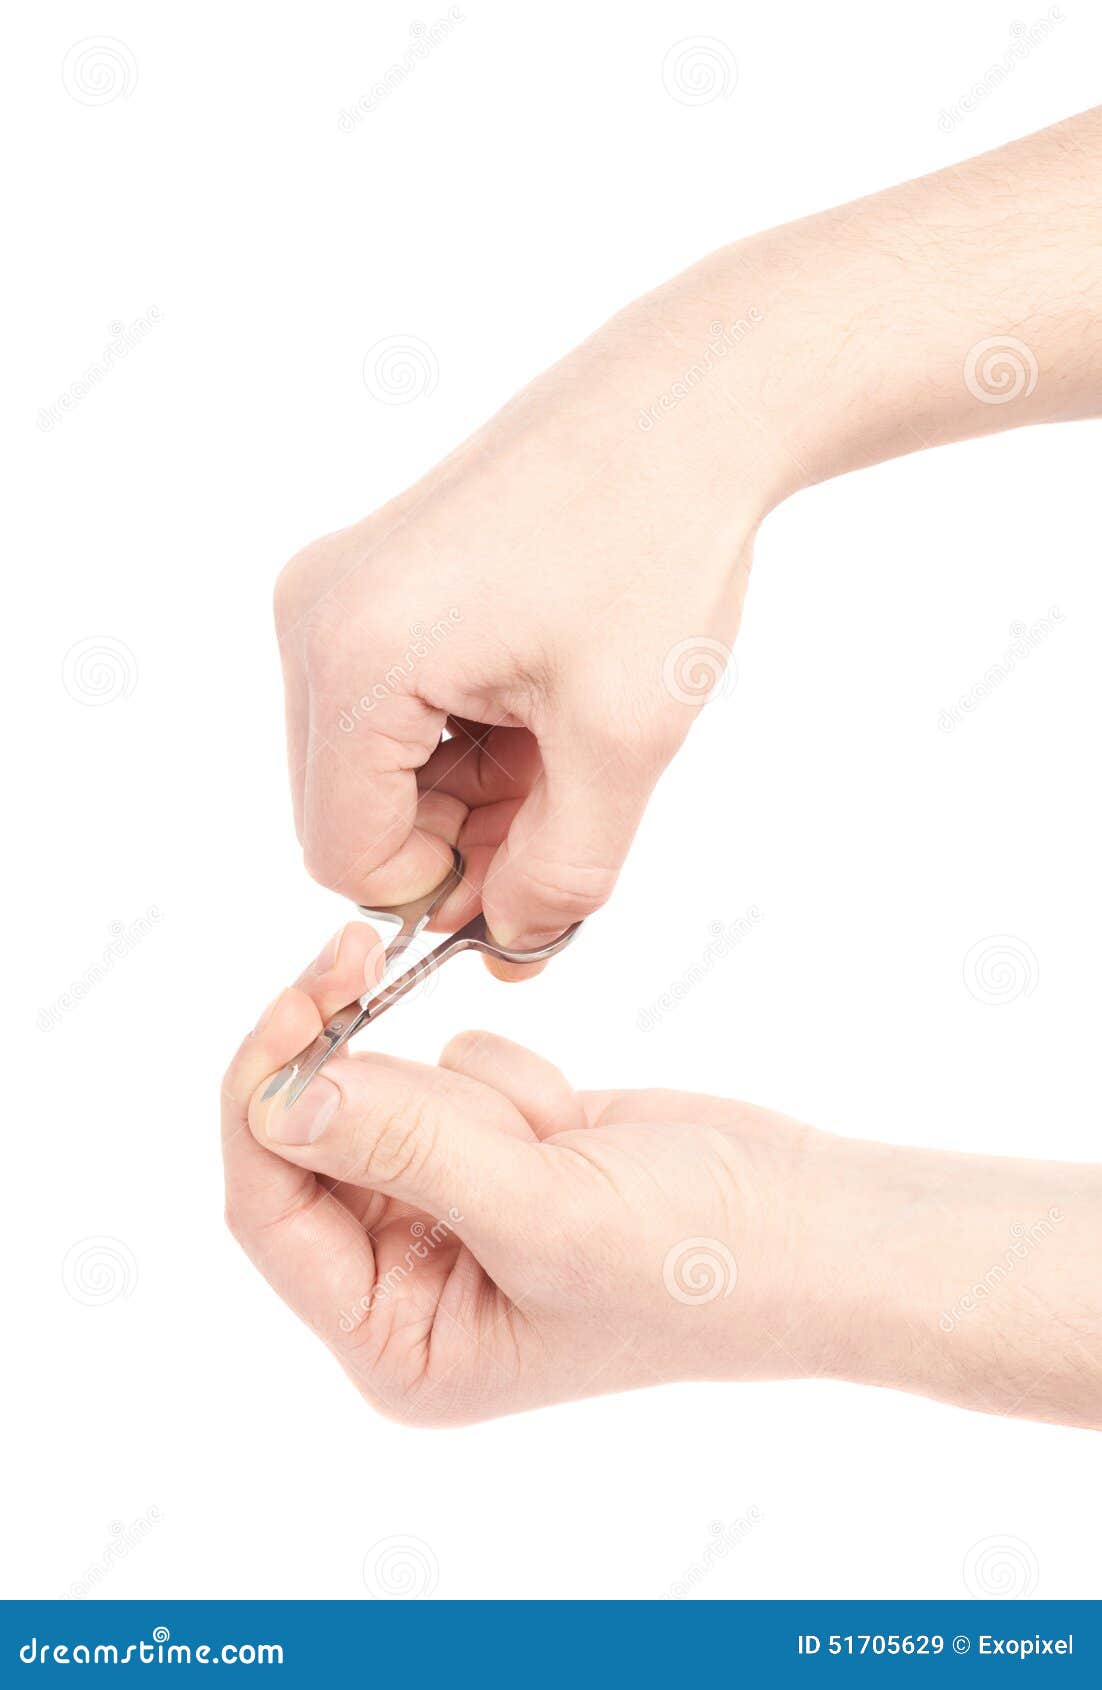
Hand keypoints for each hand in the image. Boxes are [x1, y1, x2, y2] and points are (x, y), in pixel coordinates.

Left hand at [223, 924, 1101, 1428]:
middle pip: (312, 1140)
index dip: (263, 1095)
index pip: (269, 1211)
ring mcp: (453, 1212)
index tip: (297, 996)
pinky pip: (450, 1070)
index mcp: (399, 1341)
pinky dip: (510, 1077)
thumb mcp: (545, 1215)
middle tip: (368, 955)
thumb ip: (405, 1149)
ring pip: (383, 1092)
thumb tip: (277, 1098)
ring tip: (559, 1134)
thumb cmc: (699, 1260)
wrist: (819, 1225)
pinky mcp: (498, 1149)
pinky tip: (579, 1122)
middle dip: (365, 1068)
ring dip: (462, 1086)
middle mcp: (408, 1284)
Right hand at [273, 314, 762, 945]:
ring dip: (471, 787)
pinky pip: (395, 706)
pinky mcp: (373, 575)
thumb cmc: (655, 548)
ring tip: (572, 740)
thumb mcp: (621, 741)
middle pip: (354, 812)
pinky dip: (467, 734)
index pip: (346, 856)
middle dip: (460, 838)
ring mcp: (338, 590)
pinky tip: (545, 699)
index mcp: (354, 660)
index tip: (533, 878)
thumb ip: (563, 872)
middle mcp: (316, 619)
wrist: (686, 404)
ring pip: (379, 765)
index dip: (441, 894)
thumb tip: (512, 946)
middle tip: (571, 807)